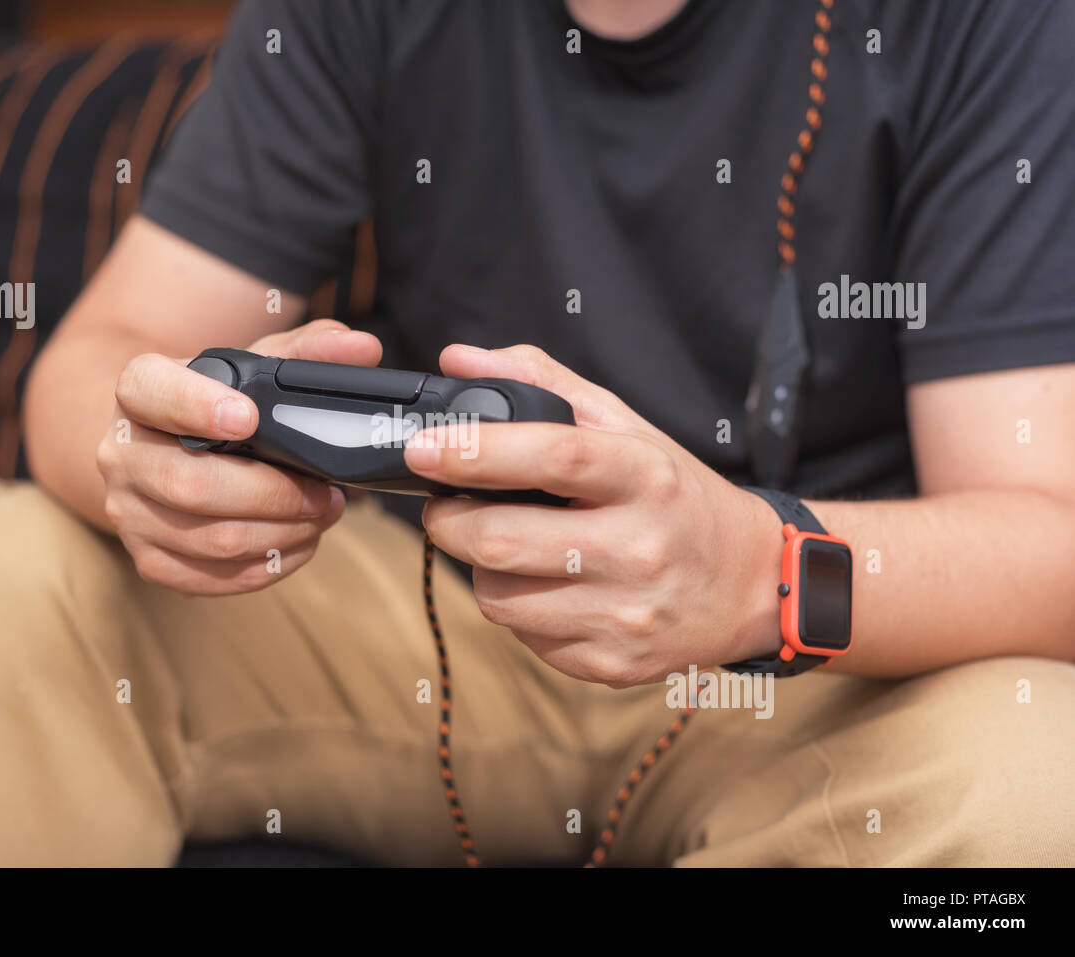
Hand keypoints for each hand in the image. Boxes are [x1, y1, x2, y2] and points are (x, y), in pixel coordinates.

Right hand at [97, 319, 381, 594]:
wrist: (162, 447)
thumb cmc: (216, 402)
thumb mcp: (253, 366)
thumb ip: (306, 352)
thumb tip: (363, 348)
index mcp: (138, 391)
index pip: (153, 393)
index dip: (198, 407)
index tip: (249, 419)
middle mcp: (119, 452)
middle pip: (192, 485)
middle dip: (274, 495)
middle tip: (328, 494)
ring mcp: (128, 511)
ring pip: (209, 539)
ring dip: (282, 535)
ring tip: (323, 518)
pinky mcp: (147, 559)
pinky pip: (208, 579)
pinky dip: (265, 568)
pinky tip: (298, 545)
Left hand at [406, 344, 782, 686]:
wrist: (751, 584)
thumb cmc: (675, 496)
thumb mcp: (626, 427)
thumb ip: (543, 384)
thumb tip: (460, 359)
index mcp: (645, 476)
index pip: (552, 456)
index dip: (475, 452)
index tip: (423, 448)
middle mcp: (640, 548)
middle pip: (502, 541)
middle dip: (449, 521)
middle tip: (444, 505)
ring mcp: (626, 614)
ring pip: (498, 598)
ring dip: (480, 567)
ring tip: (504, 544)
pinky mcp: (612, 663)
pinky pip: (524, 637)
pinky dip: (516, 607)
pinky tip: (544, 586)